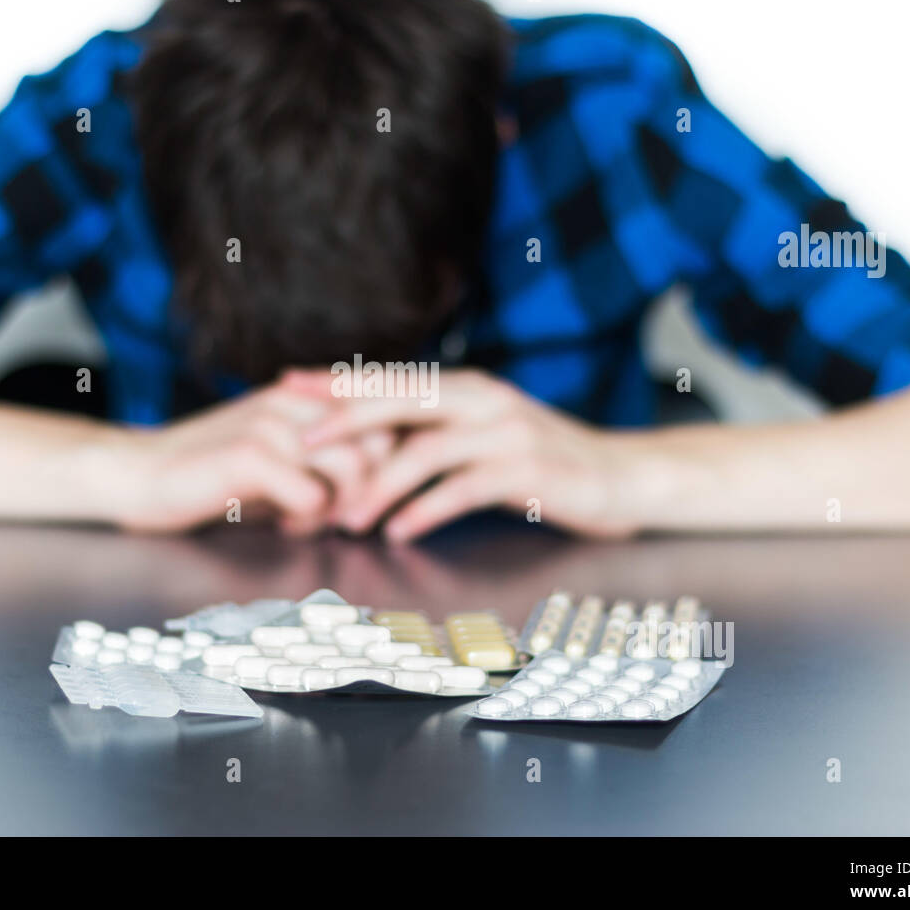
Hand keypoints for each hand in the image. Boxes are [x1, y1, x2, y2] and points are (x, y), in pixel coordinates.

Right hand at [110, 382, 392, 532]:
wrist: (135, 474)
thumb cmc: (210, 473)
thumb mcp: (275, 455)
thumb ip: (323, 456)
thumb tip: (375, 481)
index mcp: (301, 394)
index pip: (379, 416)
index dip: (384, 462)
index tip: (359, 494)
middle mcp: (291, 400)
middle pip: (379, 438)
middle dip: (372, 484)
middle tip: (342, 513)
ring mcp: (270, 425)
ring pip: (353, 466)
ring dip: (342, 504)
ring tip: (312, 519)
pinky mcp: (248, 456)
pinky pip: (313, 495)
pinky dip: (308, 520)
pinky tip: (284, 523)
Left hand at [289, 368, 646, 541]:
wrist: (623, 478)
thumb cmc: (543, 462)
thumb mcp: (485, 435)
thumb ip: (434, 433)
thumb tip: (366, 446)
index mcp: (465, 386)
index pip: (390, 378)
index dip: (337, 380)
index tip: (286, 383)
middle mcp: (483, 398)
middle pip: (400, 400)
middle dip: (344, 421)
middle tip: (299, 445)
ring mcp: (506, 431)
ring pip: (426, 451)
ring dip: (380, 486)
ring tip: (346, 518)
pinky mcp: (526, 469)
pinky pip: (463, 488)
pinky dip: (425, 510)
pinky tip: (398, 531)